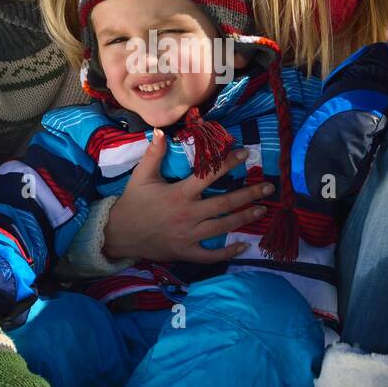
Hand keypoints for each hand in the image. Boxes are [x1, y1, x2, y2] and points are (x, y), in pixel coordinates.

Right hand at [102, 129, 274, 262]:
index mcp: (179, 194)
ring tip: (261, 210)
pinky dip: (228, 253)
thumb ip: (154, 154)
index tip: (245, 155)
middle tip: (268, 188)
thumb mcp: (141, 176)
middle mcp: (188, 215)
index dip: (228, 163)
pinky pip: (211, 255)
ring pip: (223, 227)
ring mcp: (189, 236)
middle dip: (249, 195)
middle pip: (225, 204)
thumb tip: (161, 131)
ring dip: (244, 218)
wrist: (119, 235)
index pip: (209, 176)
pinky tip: (243, 247)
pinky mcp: (186, 252)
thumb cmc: (132, 203)